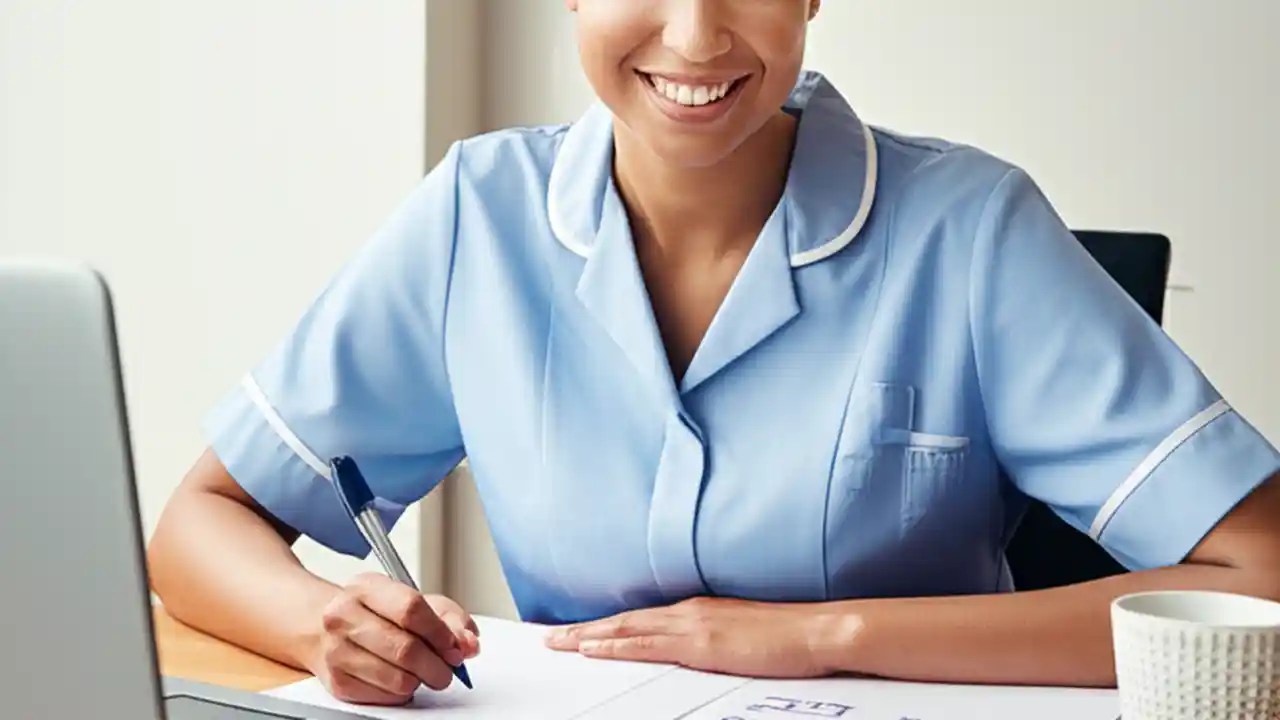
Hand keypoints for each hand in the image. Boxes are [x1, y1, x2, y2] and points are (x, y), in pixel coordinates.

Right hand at [308, 573, 480, 704]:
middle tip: (447, 669)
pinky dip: (401, 693)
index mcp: (367, 587)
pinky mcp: (337, 682)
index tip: (455, 647)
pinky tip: (399, 679)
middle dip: (437, 665)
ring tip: (423, 673)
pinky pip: (384, 697)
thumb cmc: (373, 612)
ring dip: (421, 681)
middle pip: (406, 649)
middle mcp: (345, 616)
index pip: (411, 609)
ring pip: (398, 679)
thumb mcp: (412, 600)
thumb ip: (448, 618)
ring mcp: (336, 650)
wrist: (320, 627)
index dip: (441, 633)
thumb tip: (468, 643)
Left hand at [543, 596, 846, 677]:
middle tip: (551, 636)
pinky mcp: (700, 643)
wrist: (818, 630)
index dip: (608, 625)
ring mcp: (693, 624)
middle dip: (586, 628)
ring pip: (626, 628)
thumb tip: (703, 650)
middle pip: (625, 620)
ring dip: (589, 635)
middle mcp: (690, 611)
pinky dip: (615, 644)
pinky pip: (646, 644)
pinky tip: (593, 649)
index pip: (642, 618)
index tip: (581, 631)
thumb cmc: (791, 635)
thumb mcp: (744, 635)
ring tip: (559, 642)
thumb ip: (717, 640)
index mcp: (699, 610)